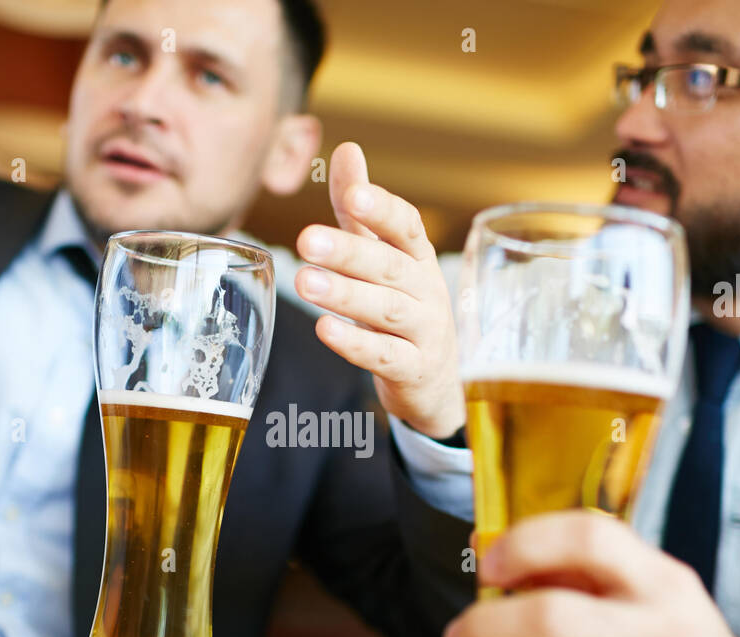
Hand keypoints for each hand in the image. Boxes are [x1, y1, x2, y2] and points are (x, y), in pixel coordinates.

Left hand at [295, 142, 464, 438]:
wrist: (435, 383)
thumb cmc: (403, 309)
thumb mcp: (383, 257)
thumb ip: (360, 211)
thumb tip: (347, 149)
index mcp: (417, 256)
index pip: (406, 225)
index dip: (381, 209)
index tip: (353, 194)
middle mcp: (426, 290)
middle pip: (390, 266)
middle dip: (349, 252)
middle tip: (306, 240)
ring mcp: (425, 332)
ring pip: (386, 310)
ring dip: (345, 294)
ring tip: (305, 281)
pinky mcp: (414, 370)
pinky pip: (385, 356)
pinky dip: (355, 344)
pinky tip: (324, 330)